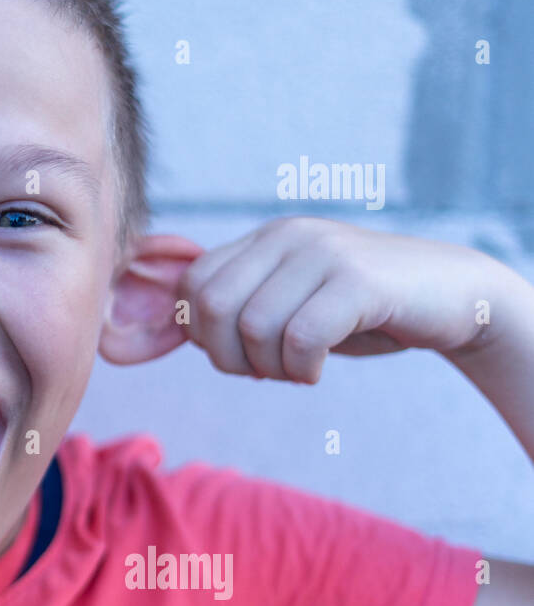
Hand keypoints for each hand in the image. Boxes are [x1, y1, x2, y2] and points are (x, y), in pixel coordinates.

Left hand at [102, 216, 507, 382]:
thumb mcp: (288, 302)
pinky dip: (301, 368)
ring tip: (296, 368)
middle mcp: (286, 236)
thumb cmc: (358, 311)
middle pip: (209, 306)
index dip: (201, 334)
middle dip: (226, 355)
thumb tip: (153, 332)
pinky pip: (299, 338)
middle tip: (264, 369)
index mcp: (263, 239)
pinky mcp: (358, 281)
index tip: (240, 353)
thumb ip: (233, 307)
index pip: (191, 286)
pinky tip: (318, 368)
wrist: (451, 297)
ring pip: (253, 327)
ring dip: (269, 368)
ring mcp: (322, 253)